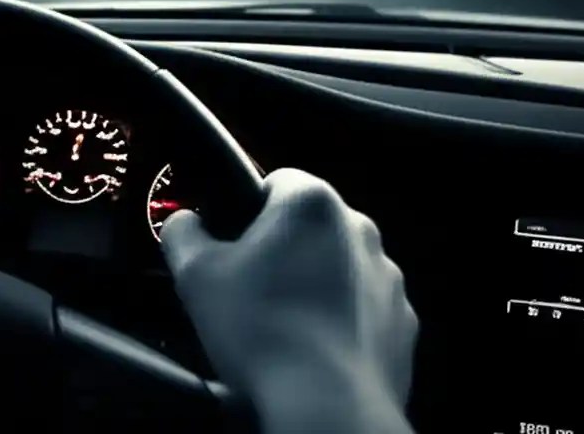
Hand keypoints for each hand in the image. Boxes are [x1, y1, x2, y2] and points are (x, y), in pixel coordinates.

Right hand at [162, 168, 416, 432]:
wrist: (325, 403)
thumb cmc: (262, 331)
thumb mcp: (195, 274)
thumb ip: (182, 232)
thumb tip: (184, 224)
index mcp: (311, 203)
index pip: (275, 180)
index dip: (247, 211)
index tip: (232, 245)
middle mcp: (359, 230)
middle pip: (309, 226)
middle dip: (281, 250)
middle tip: (249, 289)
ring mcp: (387, 276)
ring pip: (337, 267)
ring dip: (312, 284)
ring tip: (279, 325)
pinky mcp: (400, 320)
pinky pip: (361, 308)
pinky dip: (339, 320)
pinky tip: (310, 347)